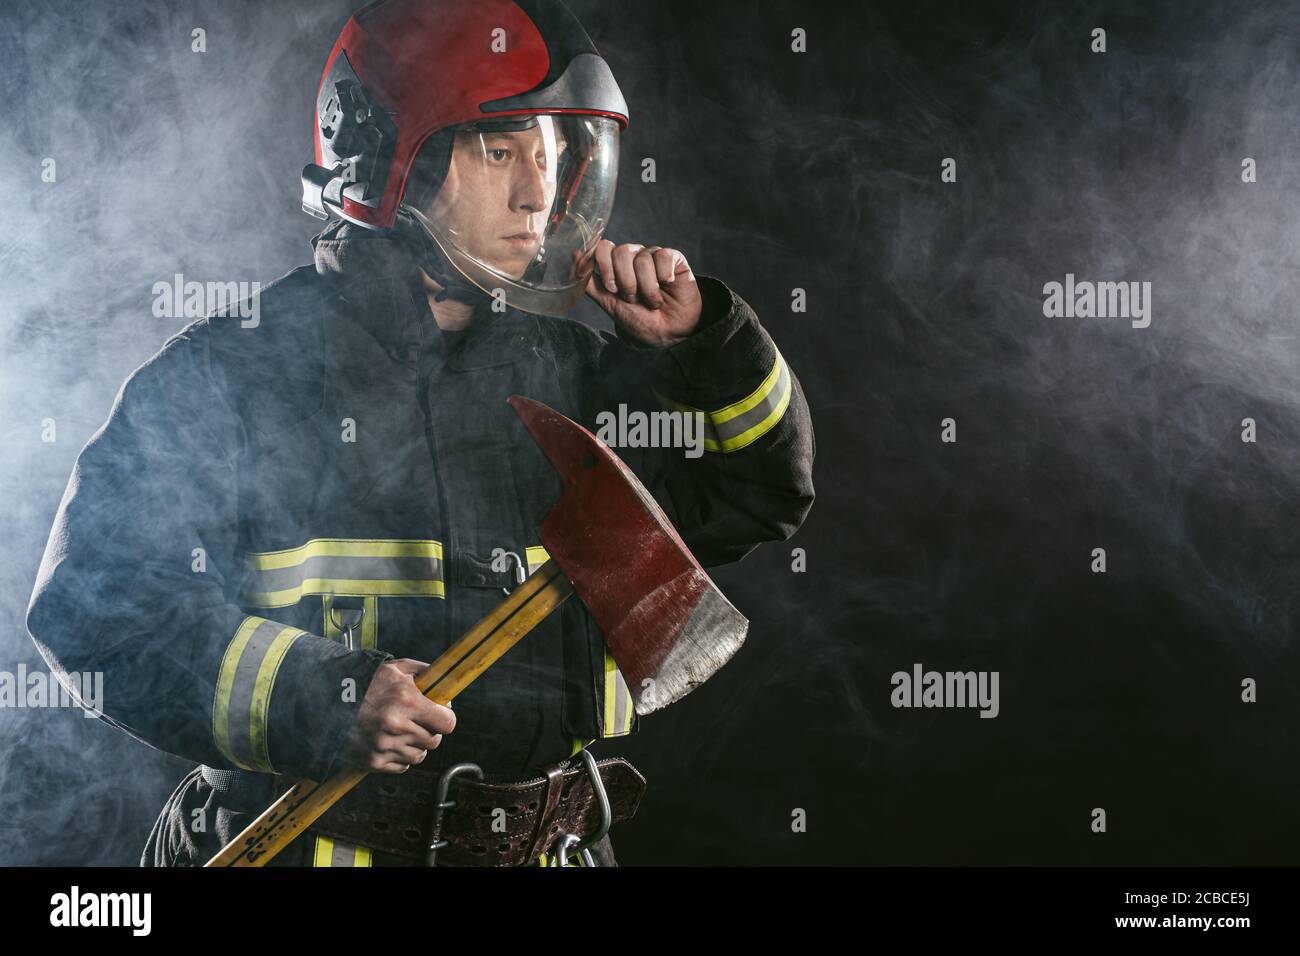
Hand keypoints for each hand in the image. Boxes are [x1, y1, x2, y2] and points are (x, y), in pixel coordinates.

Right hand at [338, 658, 455, 773]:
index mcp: (406, 700)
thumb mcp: (396, 668)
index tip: (440, 713)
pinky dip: (400, 756)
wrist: (326, 700)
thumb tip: (446, 683)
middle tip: (419, 720)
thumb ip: (425, 673)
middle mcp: (396, 725)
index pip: (447, 723)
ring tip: (402, 730)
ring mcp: (384, 746)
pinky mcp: (373, 761)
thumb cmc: (364, 682)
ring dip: (416, 744)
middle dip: (430, 730)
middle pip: (434, 740)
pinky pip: (402, 766)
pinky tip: (390, 741)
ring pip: (420, 755)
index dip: (445, 717)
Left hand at [584, 240, 702, 346]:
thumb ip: (591, 282)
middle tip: (634, 298)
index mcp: (617, 265)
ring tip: (653, 301)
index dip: (606, 268)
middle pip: (621, 252)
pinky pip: (664, 256)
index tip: (612, 289)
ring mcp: (653, 256)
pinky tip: (668, 285)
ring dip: (647, 288)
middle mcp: (634, 257)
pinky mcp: (674, 259)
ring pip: (643, 259)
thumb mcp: (609, 303)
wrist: (668, 334)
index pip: (603, 248)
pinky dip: (664, 276)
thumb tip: (574, 256)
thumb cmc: (640, 320)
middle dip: (627, 282)